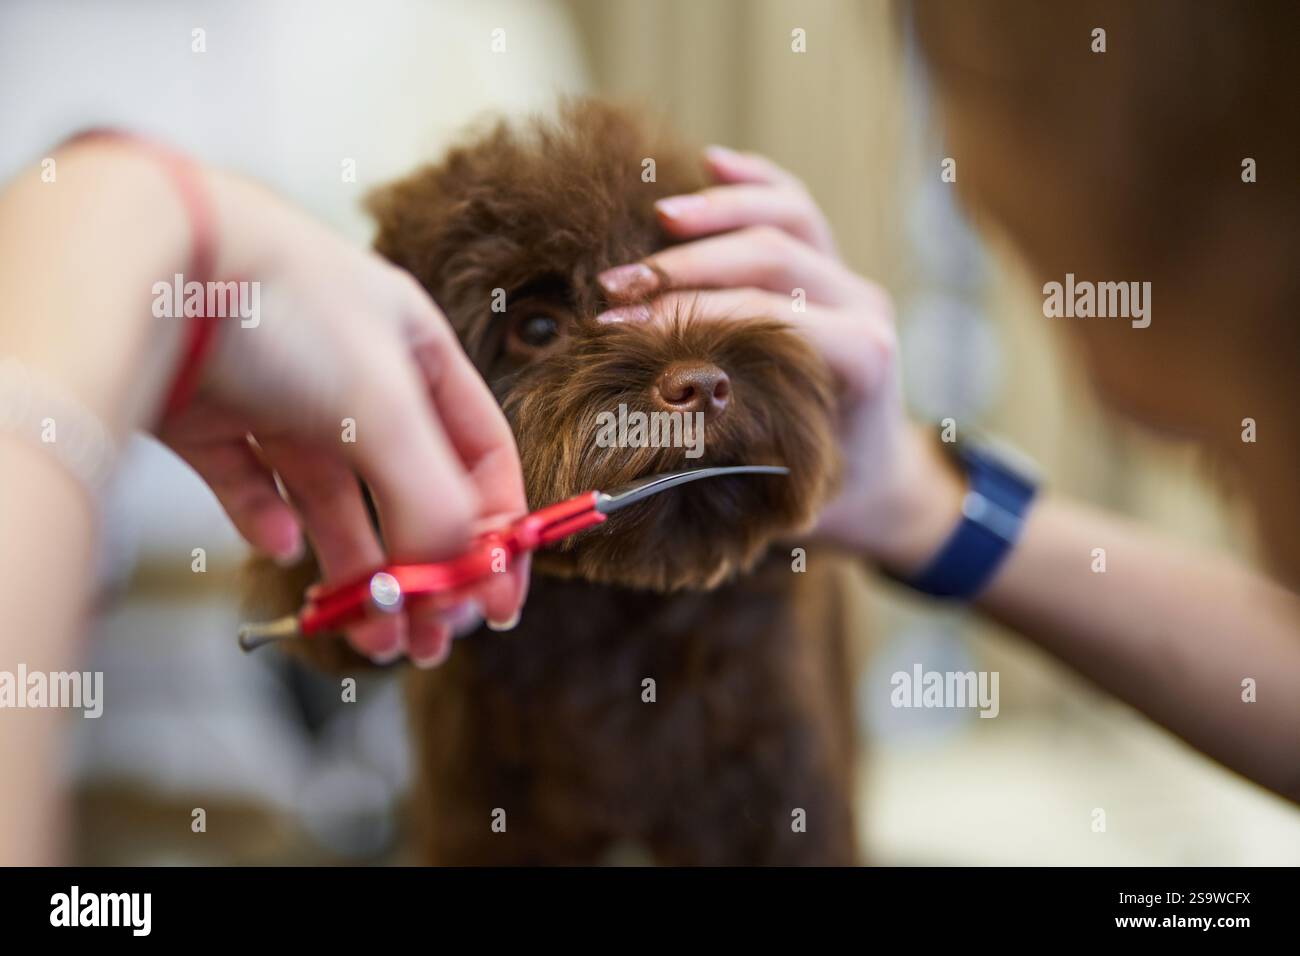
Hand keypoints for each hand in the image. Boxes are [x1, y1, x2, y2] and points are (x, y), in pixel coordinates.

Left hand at [158, 168, 528, 665]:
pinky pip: (250, 486)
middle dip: (423, 568)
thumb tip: (460, 576)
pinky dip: (268, 522)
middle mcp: (353, 374)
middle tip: (427, 638)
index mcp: (414, 351)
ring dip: (355, 568)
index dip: (494, 528)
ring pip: (332, 502)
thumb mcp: (384, 406)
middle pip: (407, 490)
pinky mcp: (210, 415)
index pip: (479, 453)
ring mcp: (279, 395)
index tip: (495, 602)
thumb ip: (432, 497)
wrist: (138, 264)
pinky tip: (279, 545)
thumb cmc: (279, 303)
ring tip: (365, 632)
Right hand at [597, 145, 962, 573]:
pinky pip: (799, 208)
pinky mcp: (835, 271)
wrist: (884, 482)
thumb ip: (732, 443)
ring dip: (717, 212)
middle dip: (686, 267)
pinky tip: (711, 163)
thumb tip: (646, 401)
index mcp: (862, 358)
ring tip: (655, 215)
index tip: (624, 330)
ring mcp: (852, 283)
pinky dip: (755, 182)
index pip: (769, 315)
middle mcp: (864, 307)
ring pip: (789, 217)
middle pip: (772, 257)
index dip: (692, 314)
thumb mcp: (785, 487)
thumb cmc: (830, 492)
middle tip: (615, 288)